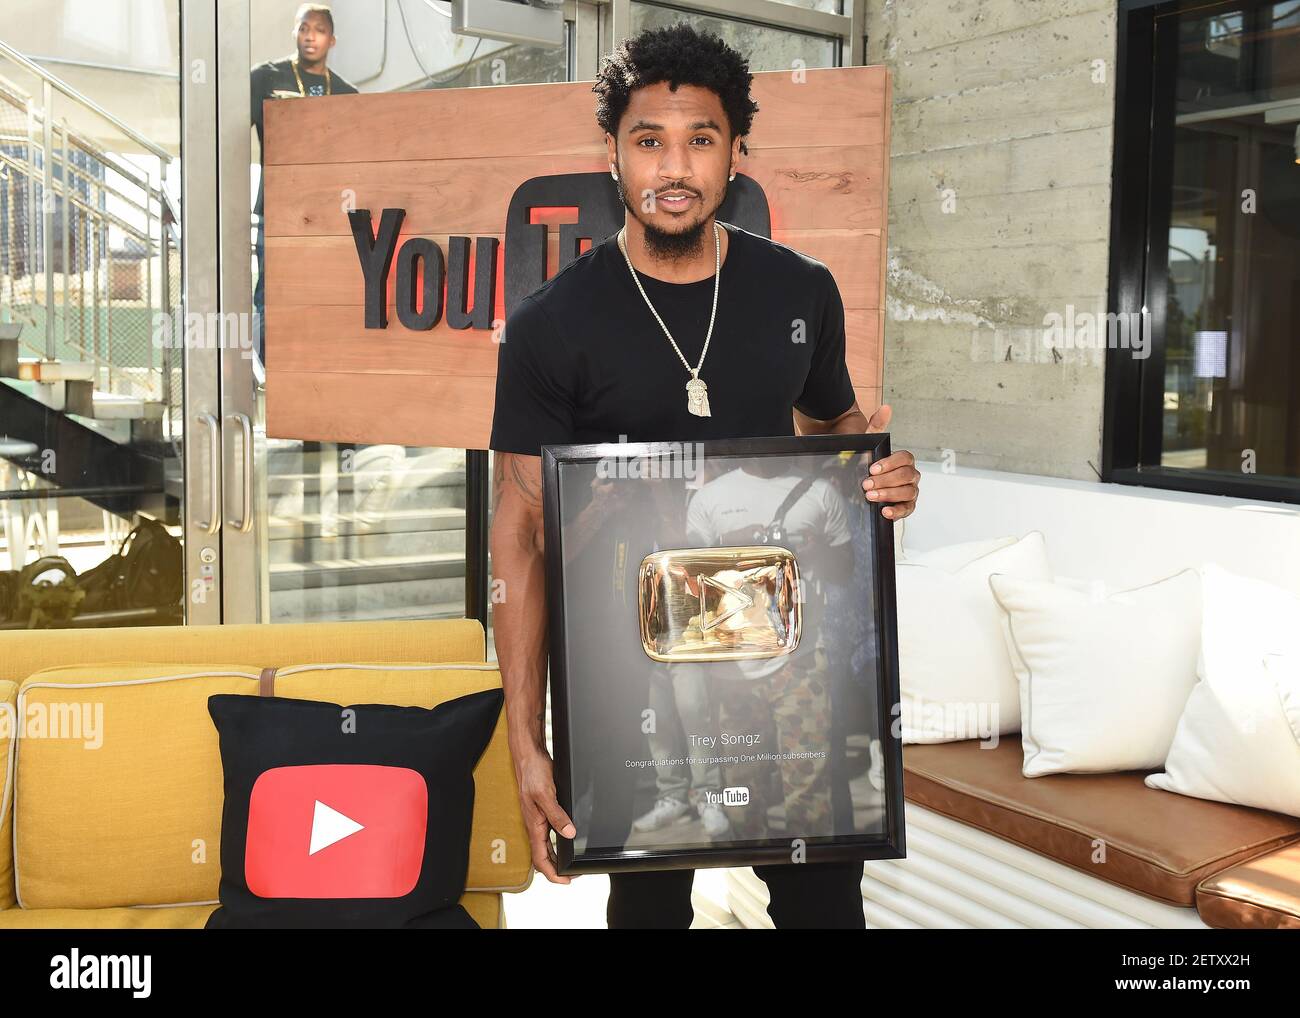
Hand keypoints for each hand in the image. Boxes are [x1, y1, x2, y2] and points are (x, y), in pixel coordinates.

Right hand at [512, 741, 576, 883]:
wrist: (529, 755)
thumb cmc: (532, 773)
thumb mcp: (546, 794)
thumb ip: (557, 815)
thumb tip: (569, 834)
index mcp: (534, 825)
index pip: (541, 859)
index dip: (553, 874)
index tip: (566, 881)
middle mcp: (535, 824)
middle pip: (543, 856)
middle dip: (556, 869)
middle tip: (572, 874)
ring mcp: (538, 818)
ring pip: (545, 845)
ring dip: (557, 857)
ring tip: (570, 862)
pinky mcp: (542, 809)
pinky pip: (548, 832)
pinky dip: (557, 841)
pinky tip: (565, 838)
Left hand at [860, 403, 919, 520]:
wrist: (863, 488)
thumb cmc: (869, 467)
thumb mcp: (869, 447)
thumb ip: (877, 427)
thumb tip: (886, 407)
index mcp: (904, 461)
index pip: (905, 458)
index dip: (890, 463)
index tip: (872, 468)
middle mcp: (911, 475)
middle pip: (906, 476)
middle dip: (886, 480)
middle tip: (866, 484)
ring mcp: (911, 491)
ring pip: (908, 492)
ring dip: (888, 494)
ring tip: (870, 496)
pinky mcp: (907, 507)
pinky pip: (908, 510)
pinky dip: (897, 511)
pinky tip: (885, 511)